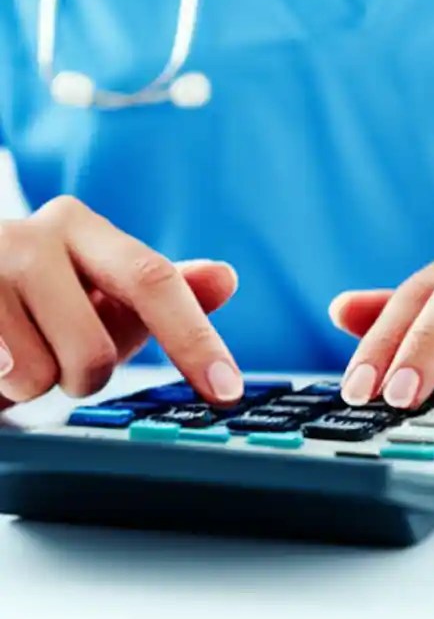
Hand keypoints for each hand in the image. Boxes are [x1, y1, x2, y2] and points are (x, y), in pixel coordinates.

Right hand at [0, 196, 240, 408]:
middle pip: (94, 351)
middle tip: (59, 357)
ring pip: (37, 376)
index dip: (195, 341)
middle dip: (85, 377)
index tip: (228, 392)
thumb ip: (169, 294)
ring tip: (13, 352)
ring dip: (31, 384)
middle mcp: (27, 236)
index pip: (155, 281)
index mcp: (79, 226)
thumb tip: (226, 277)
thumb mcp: (106, 300)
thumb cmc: (39, 307)